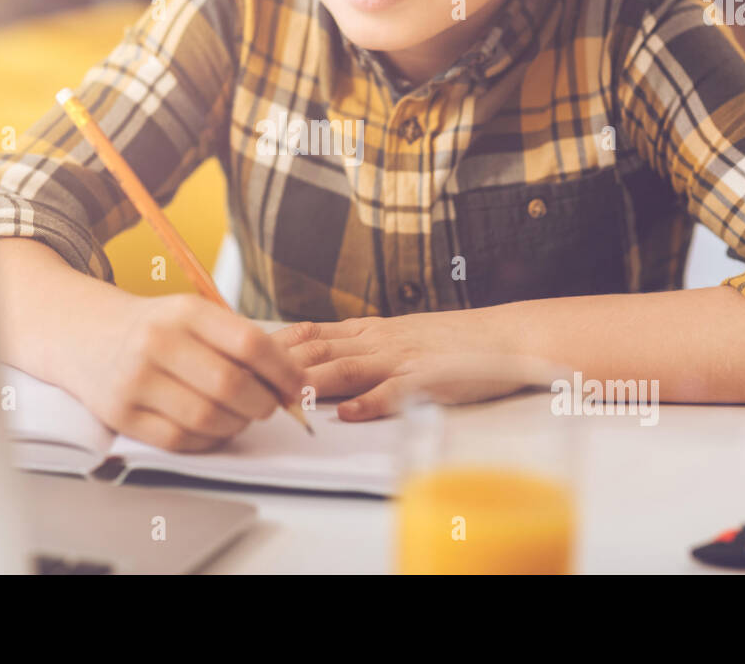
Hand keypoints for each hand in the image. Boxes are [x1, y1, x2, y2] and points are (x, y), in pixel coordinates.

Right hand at [64, 293, 305, 451]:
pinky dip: (206, 440)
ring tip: (238, 415)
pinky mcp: (120, 413)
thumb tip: (294, 383)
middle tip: (269, 406)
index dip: (284, 371)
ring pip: (207, 418)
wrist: (83, 333)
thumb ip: (239, 343)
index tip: (298, 386)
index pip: (250, 343)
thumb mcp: (193, 316)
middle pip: (232, 385)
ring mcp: (135, 379)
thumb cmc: (155, 328)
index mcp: (184, 311)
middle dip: (263, 403)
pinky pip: (179, 440)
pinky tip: (211, 428)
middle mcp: (157, 342)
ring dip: (236, 424)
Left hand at [270, 311, 537, 420]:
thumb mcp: (397, 335)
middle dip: (278, 366)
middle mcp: (379, 340)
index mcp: (369, 330)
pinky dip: (371, 402)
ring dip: (312, 382)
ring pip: (348, 368)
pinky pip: (397, 391)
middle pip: (318, 350)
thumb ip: (359, 346)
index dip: (273, 343)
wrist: (505, 338)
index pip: (310, 332)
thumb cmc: (450, 343)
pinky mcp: (430, 380)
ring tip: (283, 397)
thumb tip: (315, 358)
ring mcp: (403, 359)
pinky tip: (350, 414)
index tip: (239, 353)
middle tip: (244, 379)